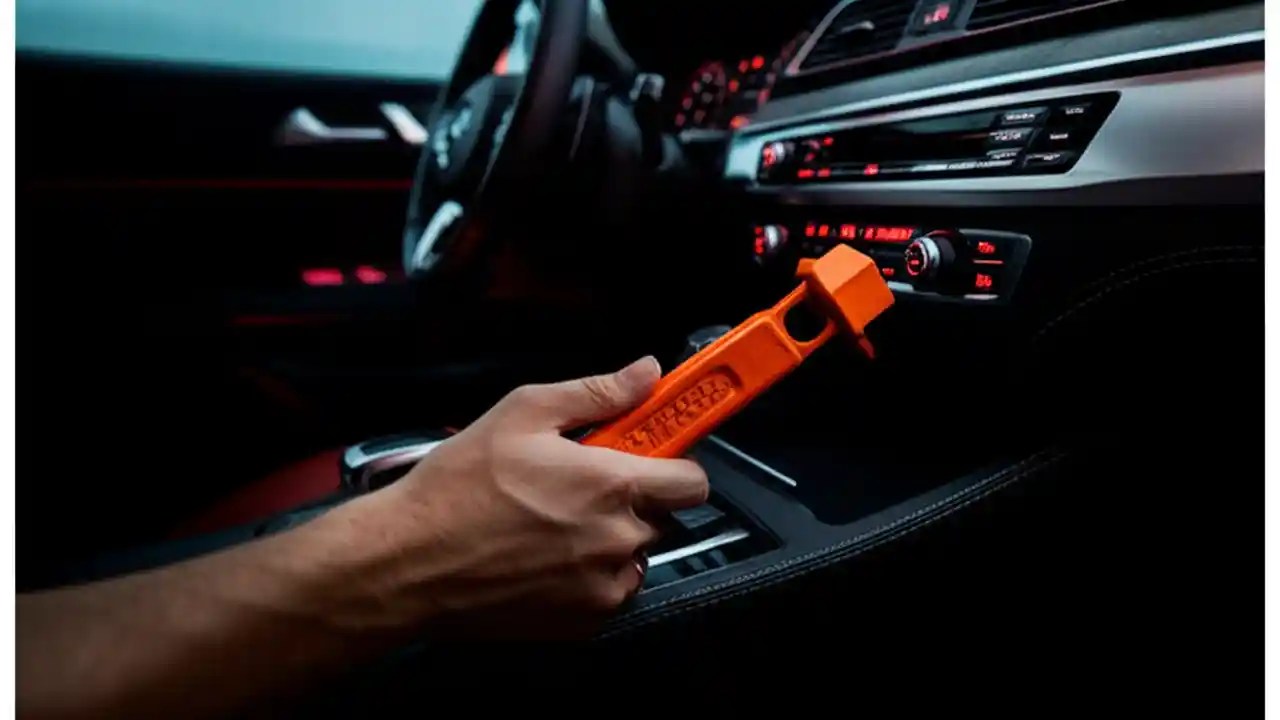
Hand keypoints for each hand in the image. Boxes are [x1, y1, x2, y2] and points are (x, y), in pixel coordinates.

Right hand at [333, 357, 708, 637]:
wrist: (407, 562)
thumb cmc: (458, 484)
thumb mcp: (523, 412)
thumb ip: (597, 393)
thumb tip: (649, 374)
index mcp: (612, 487)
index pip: (693, 482)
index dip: (674, 462)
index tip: (650, 454)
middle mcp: (617, 543)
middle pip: (662, 517)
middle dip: (633, 498)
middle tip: (581, 484)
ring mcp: (602, 589)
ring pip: (635, 556)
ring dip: (612, 539)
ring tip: (554, 523)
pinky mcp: (581, 624)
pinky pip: (610, 593)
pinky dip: (590, 576)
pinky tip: (544, 557)